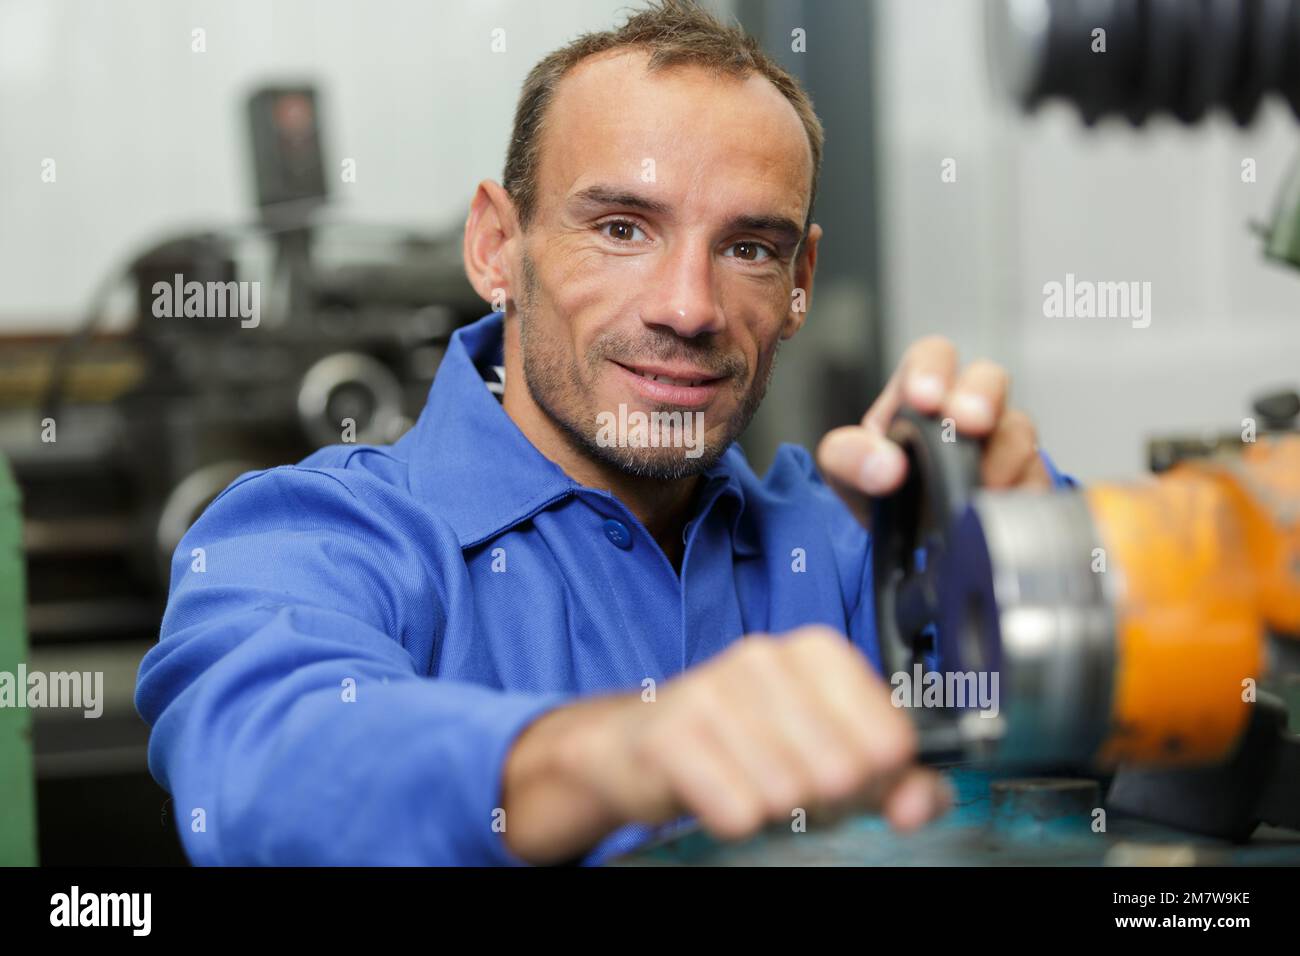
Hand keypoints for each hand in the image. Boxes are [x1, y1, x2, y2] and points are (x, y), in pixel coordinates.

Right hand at [501, 625, 951, 863]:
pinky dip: (732, 818)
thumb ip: (891, 778)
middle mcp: (766, 657)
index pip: (891, 739)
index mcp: (816, 651)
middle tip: (786, 782)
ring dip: (773, 809)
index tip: (842, 770)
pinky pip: (738, 811)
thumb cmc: (740, 743)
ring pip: (792, 793)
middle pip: (844, 771)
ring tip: (747, 782)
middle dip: (823, 799)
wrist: (635, 746)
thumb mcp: (827, 752)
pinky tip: (715, 792)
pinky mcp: (672, 734)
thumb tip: (921, 801)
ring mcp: (715, 690)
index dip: (874, 776)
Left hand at [816, 335, 1050, 522]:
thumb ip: (849, 459)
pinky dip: (1021, 495)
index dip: (932, 369)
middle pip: (989, 379)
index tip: (925, 398)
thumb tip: (884, 467)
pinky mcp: (1025, 481)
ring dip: (1001, 458)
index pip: (933, 356)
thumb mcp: (846, 470)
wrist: (909, 537)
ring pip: (1018, 431)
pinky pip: (1037, 480)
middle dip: (981, 397)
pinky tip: (1000, 509)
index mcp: (920, 393)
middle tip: (970, 423)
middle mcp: (966, 410)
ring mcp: (1001, 443)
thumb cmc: (881, 485)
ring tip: (977, 487)